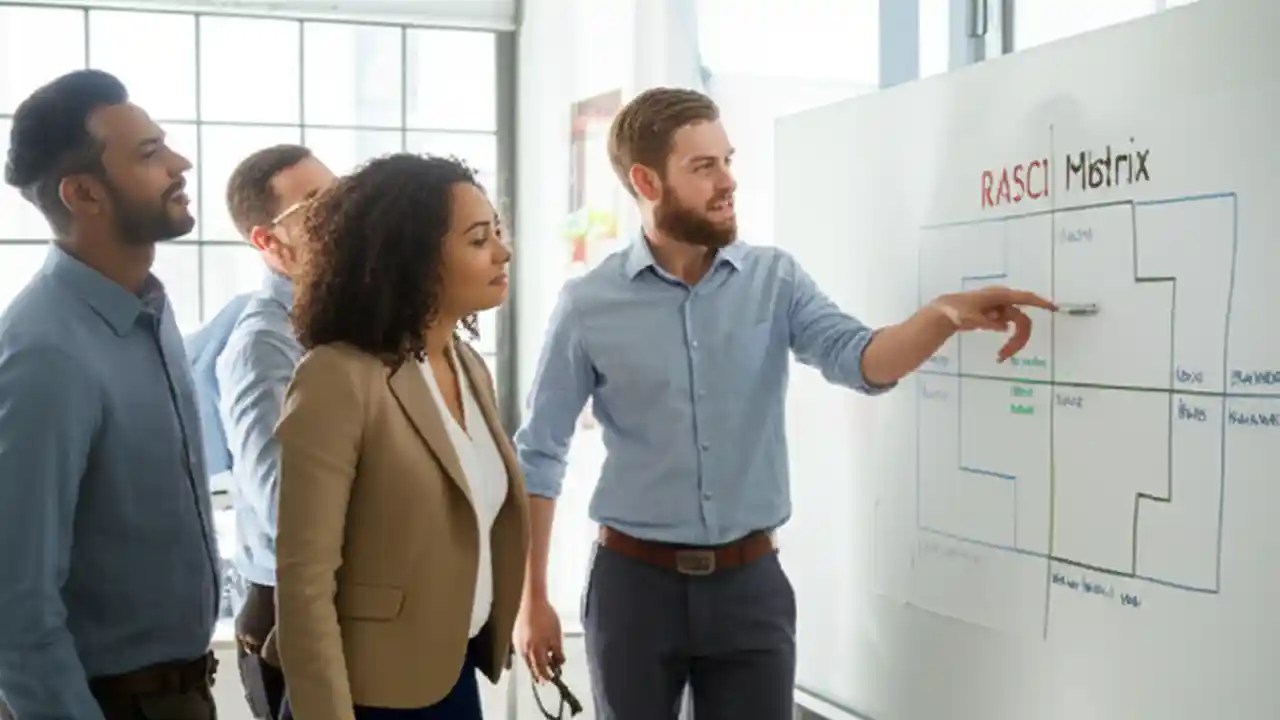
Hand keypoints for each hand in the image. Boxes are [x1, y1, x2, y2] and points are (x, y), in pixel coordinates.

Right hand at [514, 597, 564, 683]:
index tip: (552, 679)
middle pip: (532, 667)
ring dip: (533, 665)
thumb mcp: (556, 636)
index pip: (541, 670)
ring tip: (540, 667)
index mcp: (536, 651)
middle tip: (544, 679)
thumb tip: (559, 662)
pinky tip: (533, 654)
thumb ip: (558, 651)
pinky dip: (528, 656)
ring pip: (526, 660)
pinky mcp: (515, 637)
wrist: (532, 602)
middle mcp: (524, 651)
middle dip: (539, 674)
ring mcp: (518, 644)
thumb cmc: (546, 617)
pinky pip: (522, 652)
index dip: (547, 676)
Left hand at [929, 286, 1057, 361]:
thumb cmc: (955, 311)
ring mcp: (998, 309)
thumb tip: (1004, 325)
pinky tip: (999, 354)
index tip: (1053, 308)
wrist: (943, 312)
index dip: (1039, 302)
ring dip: (1012, 341)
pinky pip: (1007, 327)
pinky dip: (1007, 340)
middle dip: (1019, 338)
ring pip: (1015, 325)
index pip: (1024, 298)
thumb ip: (986, 322)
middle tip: (1007, 356)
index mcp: (998, 296)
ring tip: (1000, 357)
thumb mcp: (969, 318)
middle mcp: (1002, 301)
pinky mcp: (994, 316)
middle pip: (1021, 320)